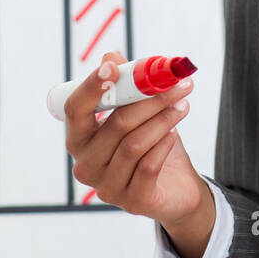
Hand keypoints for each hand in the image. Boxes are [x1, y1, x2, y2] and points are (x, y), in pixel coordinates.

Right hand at [64, 49, 206, 223]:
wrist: (176, 187)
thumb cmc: (151, 143)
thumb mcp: (138, 111)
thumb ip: (124, 85)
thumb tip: (111, 55)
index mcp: (79, 139)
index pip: (75, 110)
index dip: (92, 87)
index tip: (114, 67)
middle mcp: (85, 165)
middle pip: (115, 124)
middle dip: (149, 99)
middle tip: (177, 83)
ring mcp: (106, 187)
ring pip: (134, 144)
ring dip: (163, 118)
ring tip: (183, 103)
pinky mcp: (132, 202)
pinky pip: (148, 166)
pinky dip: (164, 144)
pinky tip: (175, 132)